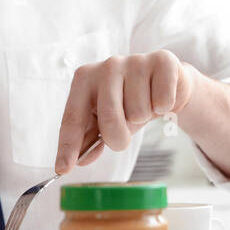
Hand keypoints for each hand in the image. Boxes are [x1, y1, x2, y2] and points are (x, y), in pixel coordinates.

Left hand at [55, 50, 196, 173]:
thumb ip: (91, 139)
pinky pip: (163, 101)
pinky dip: (164, 107)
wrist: (166, 83)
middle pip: (109, 119)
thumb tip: (80, 160)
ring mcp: (135, 61)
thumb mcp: (107, 120)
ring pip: (139, 113)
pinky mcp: (162, 61)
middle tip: (125, 136)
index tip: (63, 169)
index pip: (73, 118)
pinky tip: (160, 97)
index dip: (68, 146)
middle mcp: (107, 66)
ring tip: (146, 106)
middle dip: (119, 137)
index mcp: (85, 79)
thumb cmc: (130, 101)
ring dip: (145, 118)